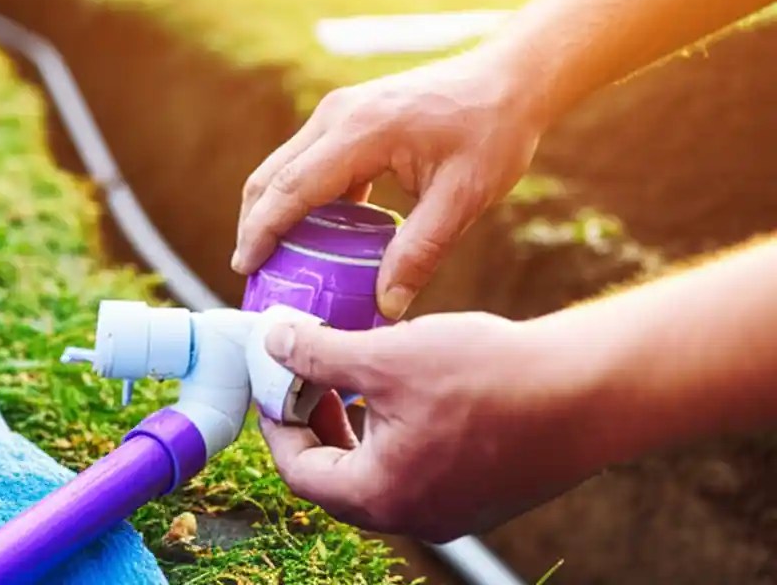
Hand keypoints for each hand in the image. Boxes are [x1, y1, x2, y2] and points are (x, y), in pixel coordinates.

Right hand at [233, 47, 546, 318]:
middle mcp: (338, 115)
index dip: (262, 230)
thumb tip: (385, 305)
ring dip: (272, 212)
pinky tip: (313, 236)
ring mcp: (339, 111)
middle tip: (253, 274)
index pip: (291, 187)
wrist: (508, 78)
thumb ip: (421, 251)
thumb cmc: (492, 131)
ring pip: (283, 167)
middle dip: (254, 226)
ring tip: (275, 261)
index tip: (245, 267)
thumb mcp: (464, 197)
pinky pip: (306, 161)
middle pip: (271, 175)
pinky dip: (298, 198)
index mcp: (361, 131)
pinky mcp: (347, 116)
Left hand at [257, 315, 611, 541]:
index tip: (274, 380)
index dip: (277, 420)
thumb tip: (273, 344)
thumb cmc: (488, 375)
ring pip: (378, 474)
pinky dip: (395, 435)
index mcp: (380, 497)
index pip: (299, 471)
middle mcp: (413, 518)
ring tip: (352, 377)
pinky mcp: (480, 496)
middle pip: (336, 479)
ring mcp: (451, 512)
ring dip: (355, 428)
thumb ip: (319, 355)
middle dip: (314, 424)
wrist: (589, 390)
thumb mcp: (387, 356)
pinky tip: (405, 390)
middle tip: (308, 378)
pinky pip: (417, 471)